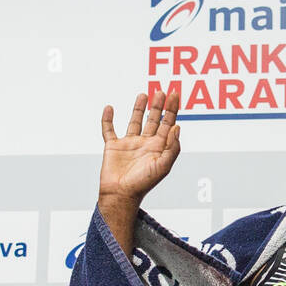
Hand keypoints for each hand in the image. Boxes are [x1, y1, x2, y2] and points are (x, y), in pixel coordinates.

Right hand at [98, 90, 180, 214]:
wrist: (121, 194)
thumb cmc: (142, 184)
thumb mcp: (163, 166)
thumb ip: (172, 147)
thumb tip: (177, 127)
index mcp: (158, 147)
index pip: (167, 124)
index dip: (172, 109)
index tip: (174, 95)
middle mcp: (144, 144)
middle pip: (153, 120)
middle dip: (157, 106)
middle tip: (161, 91)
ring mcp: (129, 144)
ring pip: (135, 121)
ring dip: (139, 108)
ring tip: (143, 95)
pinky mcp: (113, 146)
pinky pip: (109, 130)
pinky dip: (108, 119)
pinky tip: (110, 108)